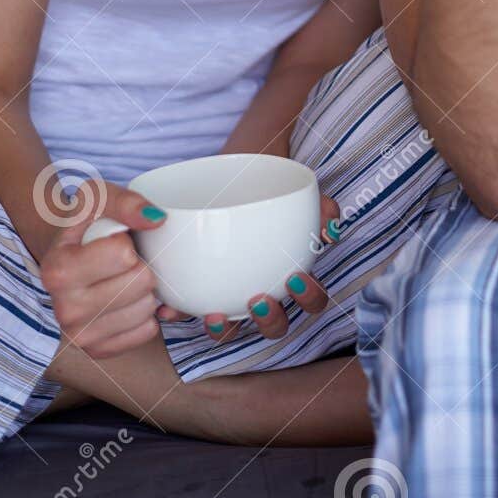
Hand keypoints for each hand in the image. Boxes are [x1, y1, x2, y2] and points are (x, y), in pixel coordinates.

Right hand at [39, 181, 170, 358]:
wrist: (69, 256)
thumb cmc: (86, 224)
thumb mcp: (98, 197)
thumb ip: (125, 201)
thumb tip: (156, 219)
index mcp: (58, 271)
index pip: (124, 255)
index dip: (127, 241)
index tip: (112, 240)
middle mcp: (64, 310)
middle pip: (141, 282)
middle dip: (141, 264)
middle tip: (123, 261)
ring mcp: (81, 336)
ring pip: (147, 309)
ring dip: (145, 290)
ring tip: (123, 278)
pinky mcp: (99, 351)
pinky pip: (148, 330)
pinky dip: (145, 314)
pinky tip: (127, 300)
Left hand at [155, 193, 340, 342]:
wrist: (239, 166)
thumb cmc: (272, 185)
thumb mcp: (298, 190)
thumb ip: (321, 207)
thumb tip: (329, 232)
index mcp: (291, 273)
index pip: (311, 301)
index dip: (308, 300)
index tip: (295, 279)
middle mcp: (264, 289)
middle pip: (275, 325)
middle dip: (270, 321)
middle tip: (258, 300)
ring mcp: (232, 293)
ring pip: (233, 329)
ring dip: (224, 330)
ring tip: (214, 315)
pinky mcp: (200, 287)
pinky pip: (190, 310)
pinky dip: (179, 313)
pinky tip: (169, 307)